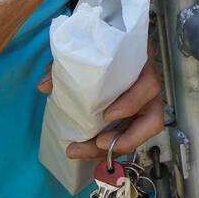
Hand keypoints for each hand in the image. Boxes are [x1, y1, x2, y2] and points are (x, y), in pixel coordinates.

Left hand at [36, 43, 165, 160]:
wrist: (98, 47)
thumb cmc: (97, 47)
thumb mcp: (80, 51)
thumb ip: (63, 64)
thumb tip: (45, 85)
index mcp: (140, 61)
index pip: (149, 82)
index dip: (132, 102)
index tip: (108, 114)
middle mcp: (148, 83)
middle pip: (153, 116)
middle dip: (129, 136)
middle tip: (99, 143)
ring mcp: (146, 102)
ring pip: (145, 132)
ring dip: (120, 146)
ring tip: (92, 150)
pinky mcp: (137, 115)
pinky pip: (132, 136)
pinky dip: (113, 146)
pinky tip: (92, 149)